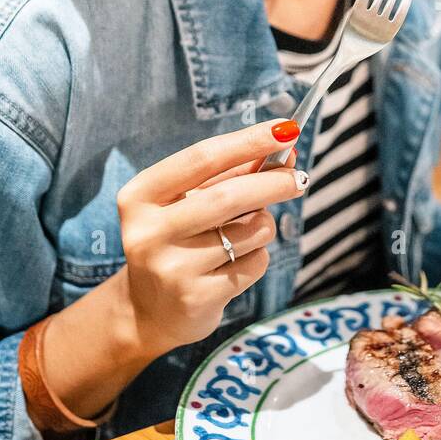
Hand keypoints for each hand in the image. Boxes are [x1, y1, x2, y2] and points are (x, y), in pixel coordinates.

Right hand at [115, 119, 306, 357]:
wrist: (149, 310)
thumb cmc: (178, 240)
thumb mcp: (191, 202)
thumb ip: (232, 174)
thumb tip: (285, 149)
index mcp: (140, 196)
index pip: (202, 158)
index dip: (248, 141)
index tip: (286, 130)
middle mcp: (148, 232)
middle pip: (229, 196)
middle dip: (273, 182)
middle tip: (300, 178)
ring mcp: (170, 269)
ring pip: (250, 231)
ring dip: (264, 226)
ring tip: (247, 234)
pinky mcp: (196, 299)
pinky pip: (253, 265)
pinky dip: (258, 257)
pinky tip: (234, 265)